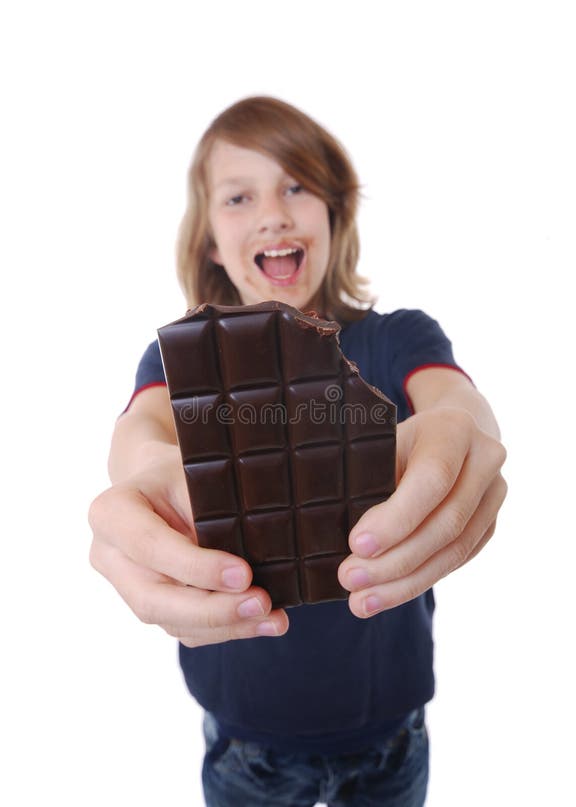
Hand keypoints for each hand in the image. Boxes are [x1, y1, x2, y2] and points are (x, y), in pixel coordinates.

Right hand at [88, 446, 288, 645]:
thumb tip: (261, 547)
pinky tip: (264, 623)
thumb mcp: (191, 475)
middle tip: (261, 603)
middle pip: (153, 599)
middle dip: (211, 609)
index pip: (150, 547)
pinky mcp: (151, 605)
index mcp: (111, 513)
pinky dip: (226, 629)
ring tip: (273, 619)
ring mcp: (127, 586)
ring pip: (171, 621)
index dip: (196, 567)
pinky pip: (186, 629)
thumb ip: (211, 510)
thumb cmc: (178, 476)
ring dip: (226, 625)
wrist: (160, 487)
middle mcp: (110, 555)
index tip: (243, 574)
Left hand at [338, 407, 506, 617]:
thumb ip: (368, 472)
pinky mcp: (489, 525)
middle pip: (445, 523)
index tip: (356, 544)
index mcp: (454, 430)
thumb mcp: (384, 437)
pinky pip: (456, 562)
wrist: (453, 431)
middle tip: (349, 579)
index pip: (432, 479)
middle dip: (395, 559)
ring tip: (362, 601)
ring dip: (405, 582)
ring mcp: (494, 496)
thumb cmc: (404, 437)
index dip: (396, 517)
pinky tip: (385, 594)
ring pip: (454, 550)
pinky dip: (418, 581)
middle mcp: (484, 460)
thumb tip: (328, 522)